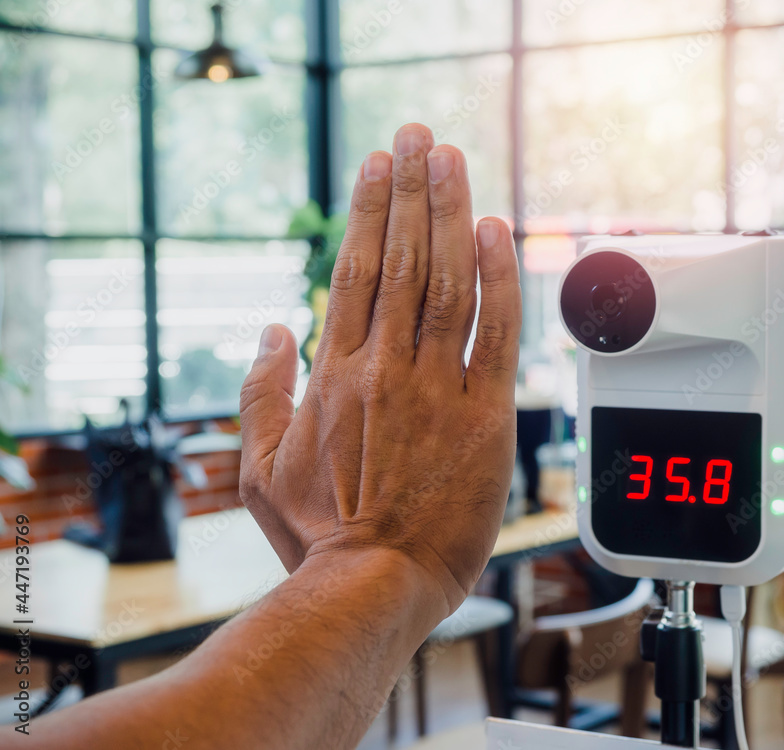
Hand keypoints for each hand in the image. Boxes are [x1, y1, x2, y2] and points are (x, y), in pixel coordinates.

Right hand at [237, 124, 520, 612]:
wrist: (373, 585)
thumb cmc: (317, 534)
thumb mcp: (259, 467)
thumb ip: (260, 393)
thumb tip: (268, 331)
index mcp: (335, 374)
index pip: (355, 270)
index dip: (370, 210)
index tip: (379, 164)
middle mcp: (385, 368)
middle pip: (402, 259)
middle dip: (411, 190)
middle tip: (418, 135)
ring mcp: (437, 388)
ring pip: (448, 281)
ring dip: (451, 213)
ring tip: (452, 159)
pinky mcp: (485, 417)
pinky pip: (495, 334)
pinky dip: (498, 279)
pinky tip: (496, 230)